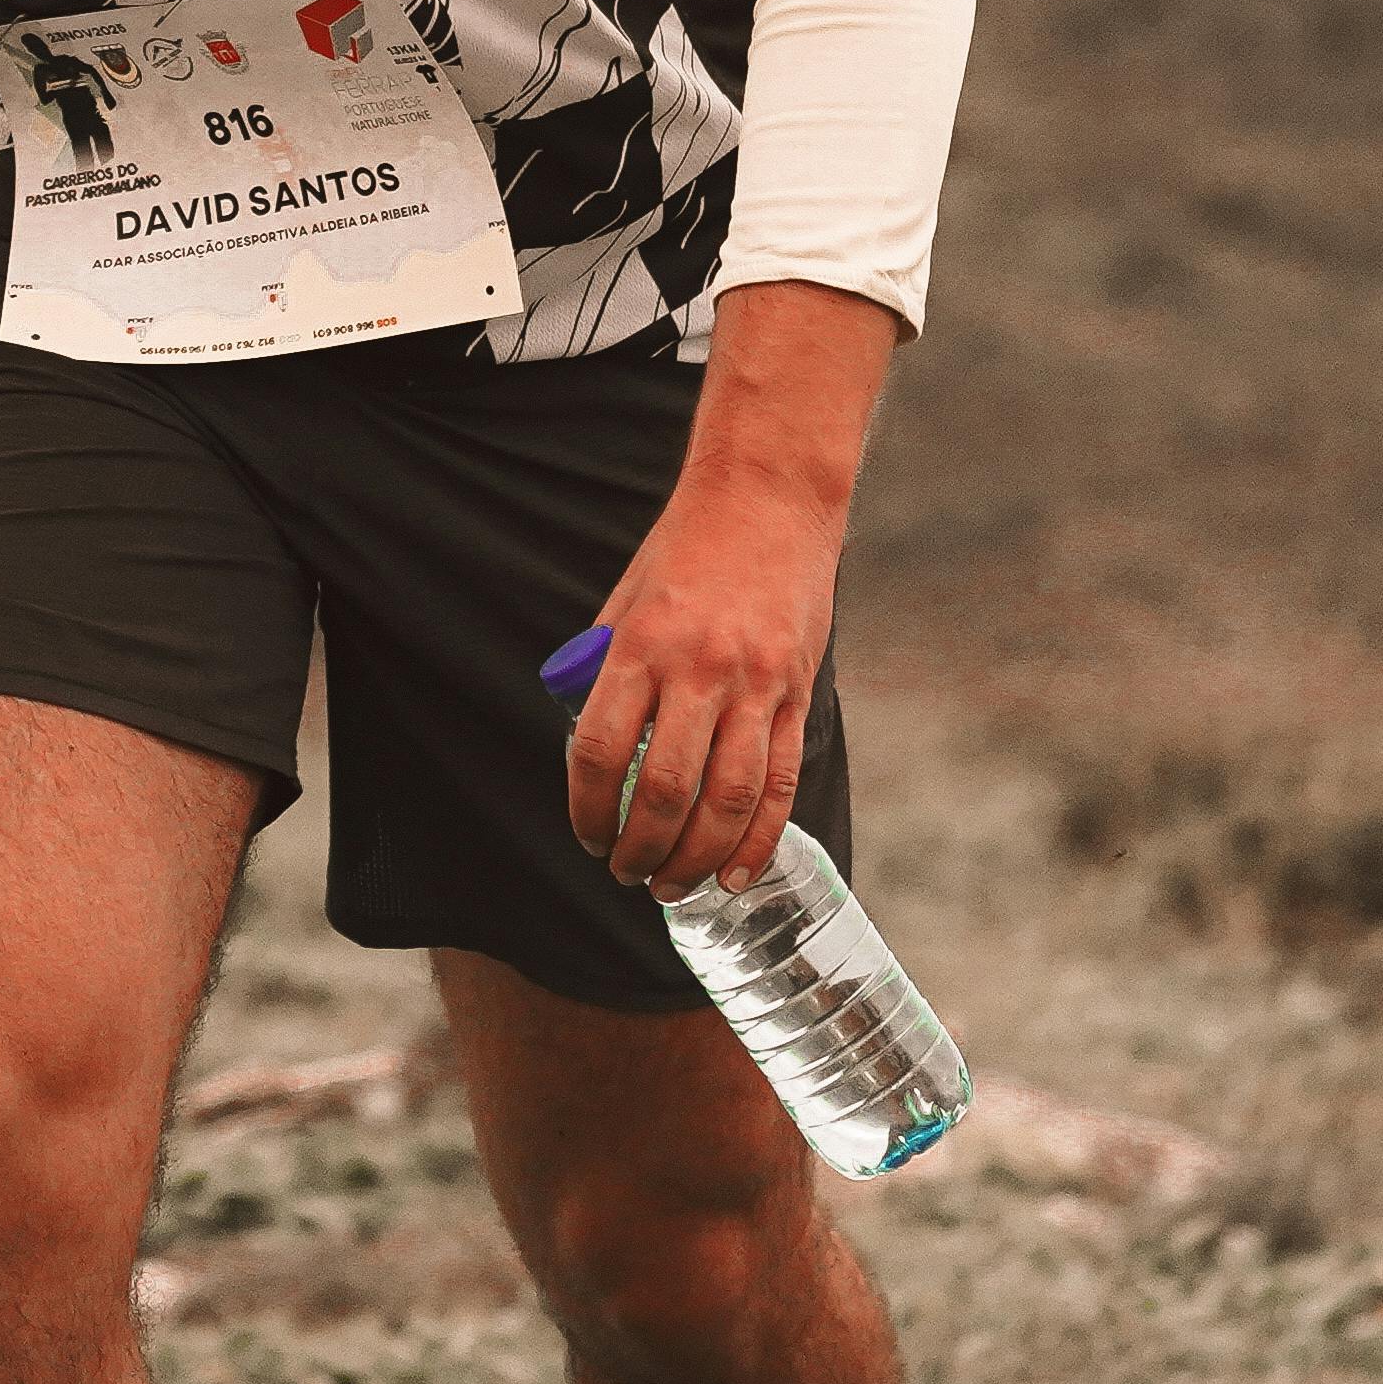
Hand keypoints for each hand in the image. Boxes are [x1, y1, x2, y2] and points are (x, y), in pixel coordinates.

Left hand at [561, 285, 895, 894]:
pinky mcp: (796, 692)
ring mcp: (755, 684)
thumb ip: (608, 668)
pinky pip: (779, 783)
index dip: (587, 809)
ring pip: (727, 799)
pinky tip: (735, 873)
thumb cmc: (686, 547)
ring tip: (674, 886)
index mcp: (642, 645)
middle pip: (665, 790)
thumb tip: (593, 747)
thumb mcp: (627, 598)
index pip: (601, 751)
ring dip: (696, 858)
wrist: (768, 497)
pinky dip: (757, 839)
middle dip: (641, 850)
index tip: (586, 836)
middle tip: (628, 875)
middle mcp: (699, 669)